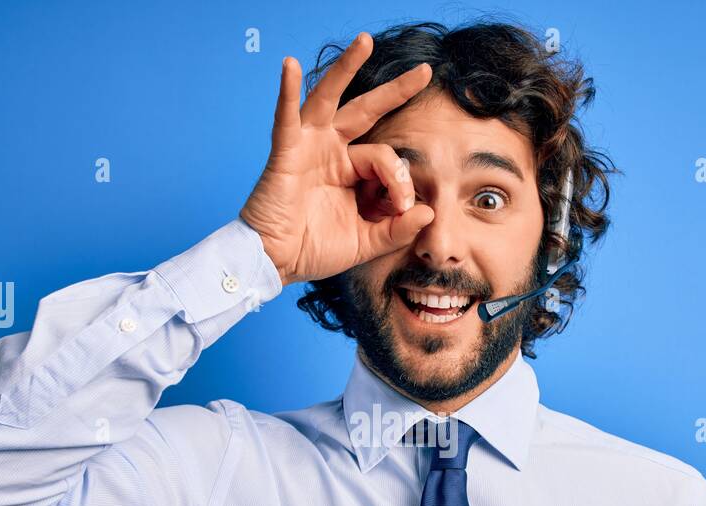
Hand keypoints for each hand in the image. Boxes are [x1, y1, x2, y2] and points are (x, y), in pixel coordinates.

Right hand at [239, 32, 435, 285]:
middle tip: (425, 71)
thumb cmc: (314, 249)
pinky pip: (286, 119)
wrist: (276, 262)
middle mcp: (331, 151)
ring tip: (365, 42)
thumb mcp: (365, 242)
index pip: (386, 160)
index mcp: (350, 171)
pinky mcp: (286, 154)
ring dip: (346, 68)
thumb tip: (429, 211)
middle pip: (366, 111)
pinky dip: (287, 92)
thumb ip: (397, 229)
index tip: (402, 208)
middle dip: (395, 91)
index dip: (400, 181)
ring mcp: (309, 148)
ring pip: (329, 99)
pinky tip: (290, 66)